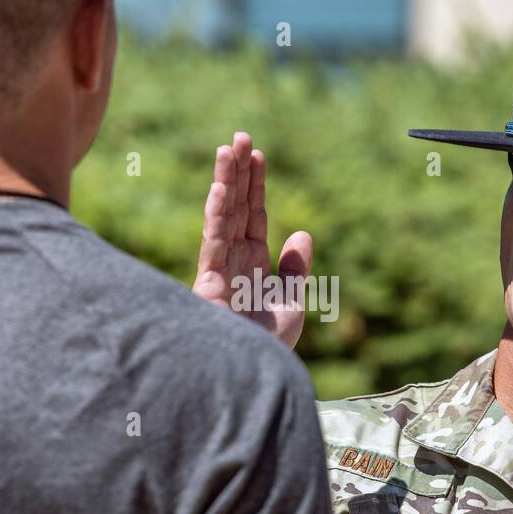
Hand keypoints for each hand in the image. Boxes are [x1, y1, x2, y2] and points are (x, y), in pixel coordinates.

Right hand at [192, 131, 312, 348]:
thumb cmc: (268, 346)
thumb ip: (295, 269)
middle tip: (238, 136)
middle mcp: (234, 261)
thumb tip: (302, 234)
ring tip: (226, 149)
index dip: (255, 184)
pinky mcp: (210, 285)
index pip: (254, 215)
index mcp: (253, 263)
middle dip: (237, 172)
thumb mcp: (291, 302)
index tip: (256, 153)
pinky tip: (221, 191)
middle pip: (237, 208)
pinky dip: (218, 217)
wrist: (254, 377)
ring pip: (222, 218)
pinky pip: (214, 244)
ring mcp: (220, 270)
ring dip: (225, 183)